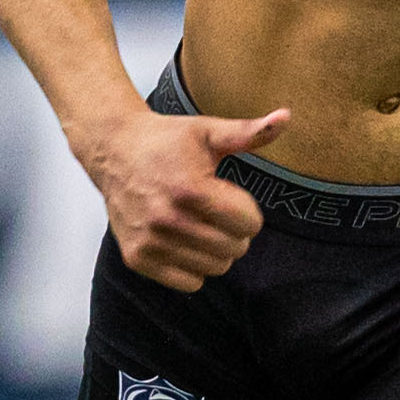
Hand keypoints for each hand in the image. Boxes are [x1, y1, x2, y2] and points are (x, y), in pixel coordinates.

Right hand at [86, 104, 287, 290]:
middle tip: (218, 213)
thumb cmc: (165, 140)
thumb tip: (286, 116)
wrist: (113, 150)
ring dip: (216, 251)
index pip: (249, 224)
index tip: (231, 198)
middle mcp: (168, 219)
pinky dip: (194, 268)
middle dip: (235, 232)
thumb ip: (249, 132)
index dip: (248, 212)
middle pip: (234, 249)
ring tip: (202, 226)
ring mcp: (151, 241)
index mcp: (190, 188)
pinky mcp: (137, 257)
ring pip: (215, 268)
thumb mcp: (208, 131)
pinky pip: (189, 283)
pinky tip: (185, 242)